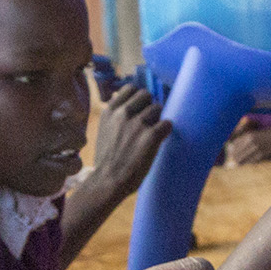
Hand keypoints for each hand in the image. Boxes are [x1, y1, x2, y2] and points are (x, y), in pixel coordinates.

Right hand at [79, 82, 167, 199]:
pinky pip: (167, 123)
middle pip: (146, 95)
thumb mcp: (104, 130)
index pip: (130, 88)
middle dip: (149, 106)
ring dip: (157, 119)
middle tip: (148, 121)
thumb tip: (127, 103)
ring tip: (152, 134)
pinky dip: (165, 131)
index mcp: (110, 111)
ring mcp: (137, 124)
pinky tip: (160, 139)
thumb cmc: (107, 159)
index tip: (140, 107)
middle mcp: (123, 113)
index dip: (138, 97)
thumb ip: (115, 116)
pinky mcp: (150, 136)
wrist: (107, 180)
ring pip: (157, 108)